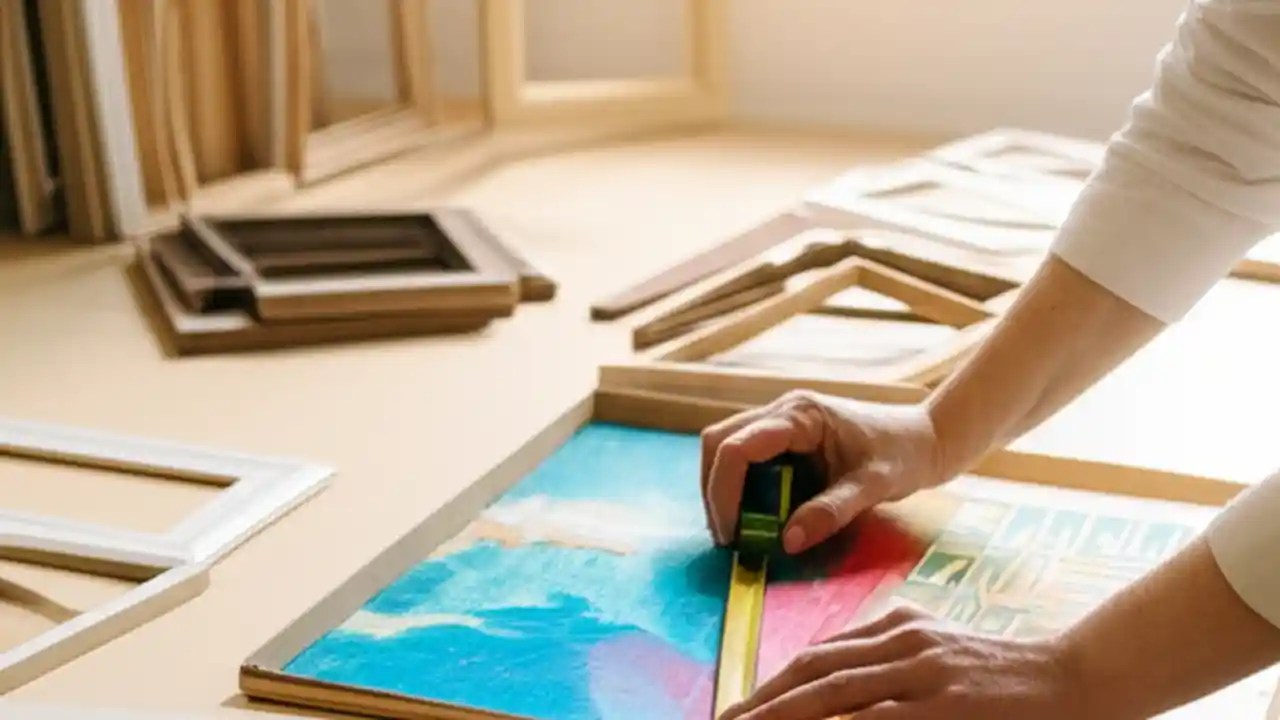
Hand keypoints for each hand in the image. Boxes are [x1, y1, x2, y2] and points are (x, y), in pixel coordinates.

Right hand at [701, 390, 943, 553]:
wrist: (929, 438)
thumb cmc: (906, 455)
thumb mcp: (874, 486)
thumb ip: (831, 511)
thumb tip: (786, 542)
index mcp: (800, 415)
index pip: (736, 448)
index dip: (722, 492)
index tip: (731, 535)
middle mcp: (782, 411)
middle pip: (718, 442)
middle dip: (714, 491)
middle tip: (728, 537)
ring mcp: (781, 421)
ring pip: (726, 448)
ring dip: (723, 489)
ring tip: (740, 532)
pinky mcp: (785, 437)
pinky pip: (746, 458)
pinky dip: (740, 488)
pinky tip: (757, 517)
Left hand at [719, 604, 1087, 719]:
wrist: (1074, 678)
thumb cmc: (1001, 673)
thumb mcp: (936, 647)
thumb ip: (884, 655)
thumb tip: (826, 669)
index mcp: (897, 626)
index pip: (818, 656)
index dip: (772, 683)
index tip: (739, 708)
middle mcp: (902, 642)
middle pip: (814, 674)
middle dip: (763, 703)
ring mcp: (923, 672)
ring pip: (834, 696)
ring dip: (784, 717)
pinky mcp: (944, 703)